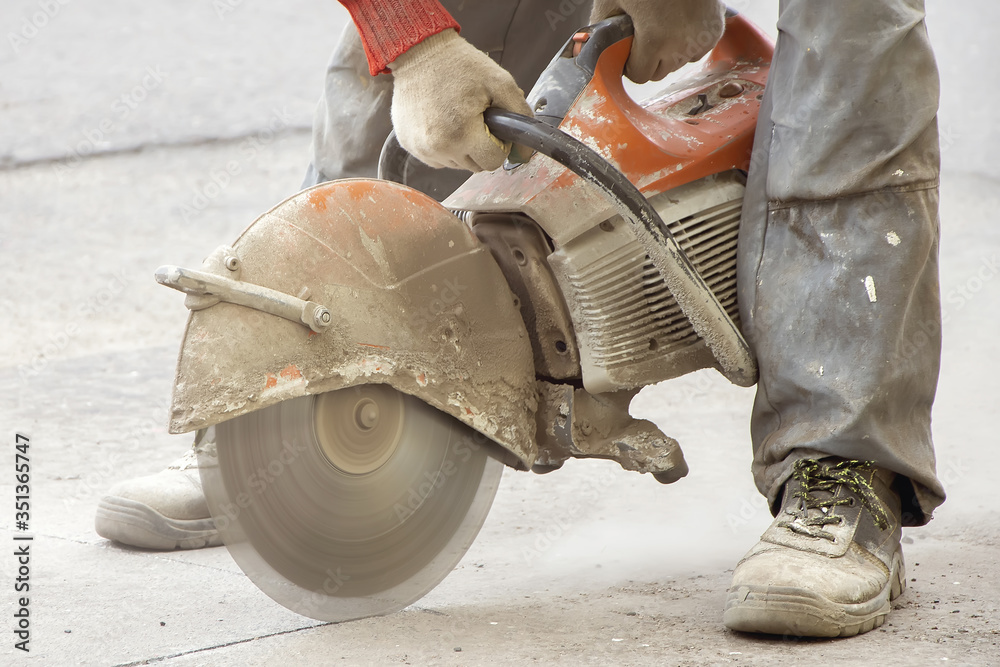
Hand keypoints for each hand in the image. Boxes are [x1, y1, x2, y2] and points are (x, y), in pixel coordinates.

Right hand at [388, 29, 531, 171]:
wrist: (419, 52)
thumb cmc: (460, 65)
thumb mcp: (500, 82)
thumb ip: (521, 116)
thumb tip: (525, 152)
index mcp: (461, 134)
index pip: (492, 162)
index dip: (499, 144)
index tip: (492, 124)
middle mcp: (438, 147)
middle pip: (475, 165)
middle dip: (481, 146)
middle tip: (476, 117)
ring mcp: (420, 148)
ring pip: (456, 164)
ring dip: (462, 147)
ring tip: (457, 117)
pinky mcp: (409, 144)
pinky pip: (437, 158)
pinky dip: (444, 145)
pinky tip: (442, 121)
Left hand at [590, 0, 725, 82]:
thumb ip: (602, 27)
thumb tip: (593, 50)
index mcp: (655, 39)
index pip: (639, 76)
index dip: (630, 64)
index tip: (628, 50)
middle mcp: (682, 45)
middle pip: (659, 73)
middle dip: (648, 60)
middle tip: (643, 36)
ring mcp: (702, 39)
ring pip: (679, 64)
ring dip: (668, 53)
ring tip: (662, 26)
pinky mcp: (715, 32)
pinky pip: (697, 52)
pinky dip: (688, 43)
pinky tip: (679, 24)